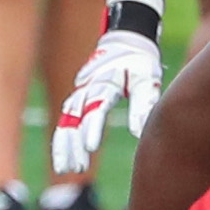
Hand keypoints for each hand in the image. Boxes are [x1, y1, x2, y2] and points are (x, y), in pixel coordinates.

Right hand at [51, 30, 162, 173]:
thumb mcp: (147, 79)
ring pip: (66, 121)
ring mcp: (81, 92)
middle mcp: (88, 87)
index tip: (90, 148)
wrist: (128, 40)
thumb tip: (138, 133)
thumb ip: (143, 104)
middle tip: (79, 168)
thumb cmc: (141, 62)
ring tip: (68, 170)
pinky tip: (63, 159)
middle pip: (75, 118)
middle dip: (74, 144)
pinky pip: (66, 120)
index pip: (95, 107)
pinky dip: (62, 139)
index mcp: (106, 81)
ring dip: (64, 145)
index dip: (91, 128)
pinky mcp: (79, 97)